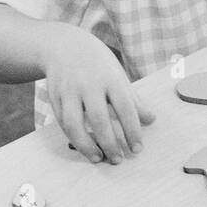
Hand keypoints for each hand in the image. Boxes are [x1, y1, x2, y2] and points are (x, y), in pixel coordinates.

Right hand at [41, 27, 154, 163]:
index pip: (125, 108)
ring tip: (99, 158)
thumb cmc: (98, 64)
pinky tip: (84, 146)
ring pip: (75, 124)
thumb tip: (151, 119)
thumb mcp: (118, 75)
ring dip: (86, 145)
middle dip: (110, 142)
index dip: (132, 130)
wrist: (64, 46)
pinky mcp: (54, 98)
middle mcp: (89, 85)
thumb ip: (134, 99)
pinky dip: (73, 138)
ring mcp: (69, 91)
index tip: (137, 148)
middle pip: (99, 119)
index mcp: (111, 78)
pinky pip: (62, 123)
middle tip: (118, 160)